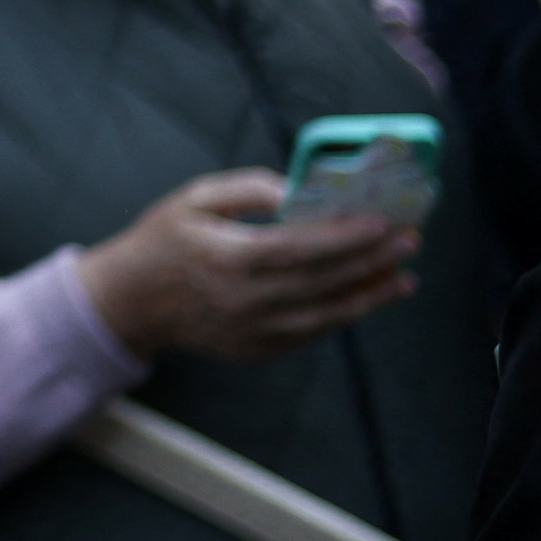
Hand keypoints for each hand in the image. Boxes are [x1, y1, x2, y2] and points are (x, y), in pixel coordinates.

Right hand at [77, 170, 415, 364]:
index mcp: (227, 257)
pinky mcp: (258, 350)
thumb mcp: (194, 199)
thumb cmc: (164, 241)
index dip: (344, 238)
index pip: (298, 248)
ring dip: (370, 295)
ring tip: (404, 277)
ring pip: (326, 315)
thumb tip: (298, 192)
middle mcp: (244, 300)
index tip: (381, 223)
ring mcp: (253, 332)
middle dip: (371, 261)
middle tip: (409, 241)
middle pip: (322, 281)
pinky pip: (312, 333)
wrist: (131, 303)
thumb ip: (247, 189)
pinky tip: (366, 298)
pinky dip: (343, 315)